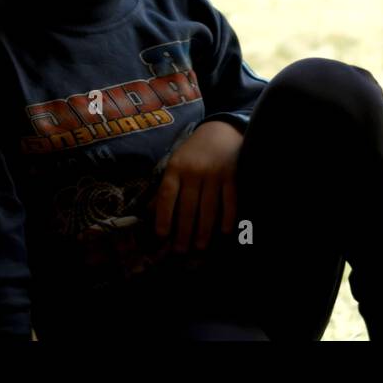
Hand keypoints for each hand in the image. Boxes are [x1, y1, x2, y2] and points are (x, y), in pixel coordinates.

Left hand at [151, 120, 241, 251]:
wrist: (221, 130)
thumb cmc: (193, 153)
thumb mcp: (175, 164)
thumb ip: (165, 188)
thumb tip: (149, 215)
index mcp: (175, 168)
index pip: (167, 195)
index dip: (163, 216)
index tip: (161, 235)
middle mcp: (194, 170)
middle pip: (188, 207)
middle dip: (184, 232)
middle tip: (181, 252)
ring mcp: (215, 173)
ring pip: (209, 207)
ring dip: (204, 230)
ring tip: (200, 248)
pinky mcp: (232, 175)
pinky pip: (230, 200)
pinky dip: (228, 216)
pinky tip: (225, 231)